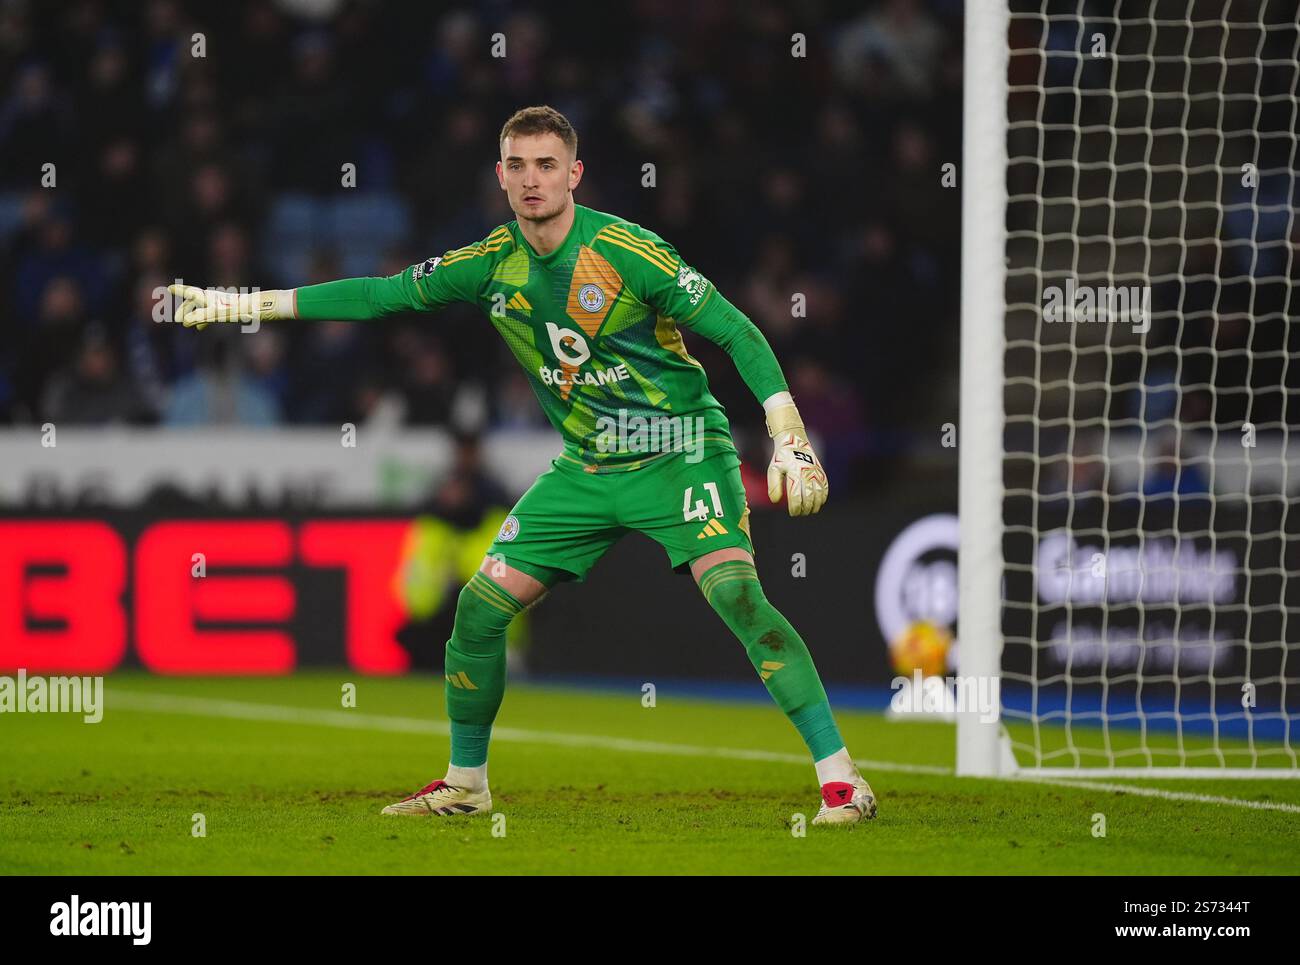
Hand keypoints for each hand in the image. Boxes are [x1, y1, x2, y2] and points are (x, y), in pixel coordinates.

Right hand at [167, 284, 291, 330]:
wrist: (258, 307)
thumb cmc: (238, 310)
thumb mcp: (217, 315)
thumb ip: (200, 317)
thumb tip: (185, 321)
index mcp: (208, 297)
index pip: (190, 293)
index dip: (180, 291)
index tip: (169, 288)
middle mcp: (213, 297)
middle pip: (194, 301)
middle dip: (184, 309)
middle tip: (177, 318)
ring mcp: (220, 303)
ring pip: (202, 307)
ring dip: (194, 315)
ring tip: (188, 325)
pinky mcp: (228, 308)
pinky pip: (211, 312)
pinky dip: (204, 319)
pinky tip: (202, 327)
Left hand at [765, 402, 827, 515]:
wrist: (794, 440)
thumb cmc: (782, 457)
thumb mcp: (773, 469)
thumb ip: (774, 486)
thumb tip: (776, 501)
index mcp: (795, 473)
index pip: (796, 496)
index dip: (795, 508)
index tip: (792, 513)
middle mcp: (807, 473)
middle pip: (809, 498)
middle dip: (805, 509)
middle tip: (800, 513)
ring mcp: (816, 473)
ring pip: (819, 494)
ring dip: (815, 505)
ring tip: (809, 511)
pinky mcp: (821, 472)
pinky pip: (825, 488)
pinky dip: (823, 497)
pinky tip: (818, 503)